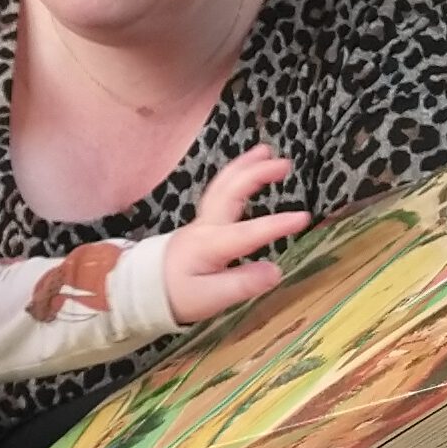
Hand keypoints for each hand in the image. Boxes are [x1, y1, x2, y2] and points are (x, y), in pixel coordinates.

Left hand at [165, 144, 308, 324]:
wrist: (143, 289)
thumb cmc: (177, 295)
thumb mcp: (210, 298)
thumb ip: (242, 284)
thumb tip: (275, 270)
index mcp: (210, 245)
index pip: (248, 232)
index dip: (276, 225)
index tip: (303, 217)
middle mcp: (206, 226)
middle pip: (230, 191)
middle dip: (256, 173)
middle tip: (284, 163)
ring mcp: (202, 221)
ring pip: (223, 185)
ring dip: (244, 165)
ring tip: (265, 150)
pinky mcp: (202, 223)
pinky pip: (220, 191)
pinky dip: (234, 175)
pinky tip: (246, 171)